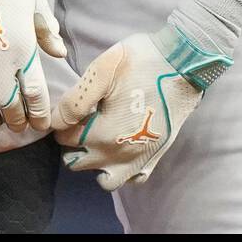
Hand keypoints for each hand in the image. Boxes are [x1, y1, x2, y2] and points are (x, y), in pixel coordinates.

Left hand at [51, 26, 228, 190]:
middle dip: (73, 143)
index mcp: (101, 133)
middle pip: (76, 162)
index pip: (63, 137)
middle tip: (83, 119)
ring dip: (95, 163)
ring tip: (99, 137)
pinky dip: (122, 169)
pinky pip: (132, 180)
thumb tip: (56, 120)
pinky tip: (123, 147)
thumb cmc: (143, 61)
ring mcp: (137, 161)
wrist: (185, 63)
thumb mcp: (103, 69)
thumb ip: (76, 99)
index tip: (69, 106)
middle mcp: (117, 156)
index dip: (61, 120)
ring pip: (103, 179)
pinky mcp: (154, 159)